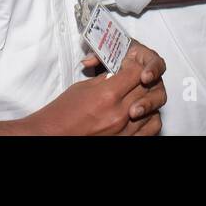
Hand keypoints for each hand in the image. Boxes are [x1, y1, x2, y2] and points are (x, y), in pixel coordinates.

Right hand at [31, 42, 166, 135]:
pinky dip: (150, 118)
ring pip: (152, 108)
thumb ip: (105, 80)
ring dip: (147, 98)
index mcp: (107, 94)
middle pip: (145, 88)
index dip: (134, 65)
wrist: (53, 135)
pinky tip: (143, 113)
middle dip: (141, 79)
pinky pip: (151, 128)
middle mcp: (119, 113)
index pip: (135, 72)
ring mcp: (124, 130)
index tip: (131, 64)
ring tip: (137, 95)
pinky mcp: (125, 141)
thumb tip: (118, 74)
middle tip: (134, 77)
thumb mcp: (83, 88)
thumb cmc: (62, 114)